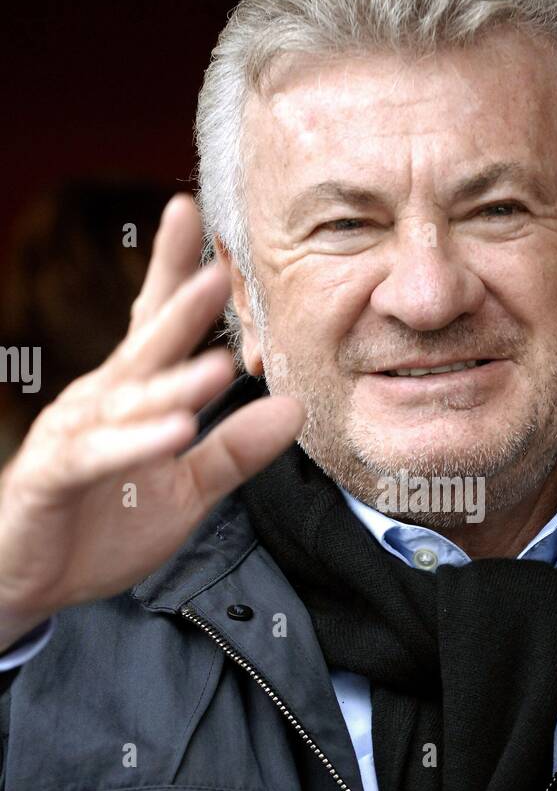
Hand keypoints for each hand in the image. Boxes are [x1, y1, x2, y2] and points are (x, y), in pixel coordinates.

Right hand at [0, 194, 302, 649]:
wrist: (29, 580)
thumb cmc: (101, 525)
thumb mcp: (186, 491)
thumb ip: (234, 451)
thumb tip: (293, 409)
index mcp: (129, 396)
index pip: (154, 325)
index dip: (171, 271)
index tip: (191, 211)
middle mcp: (99, 402)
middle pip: (145, 349)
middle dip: (180, 308)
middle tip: (220, 271)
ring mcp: (73, 436)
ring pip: (127, 404)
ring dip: (172, 385)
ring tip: (217, 366)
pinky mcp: (55, 477)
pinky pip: (99, 458)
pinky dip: (136, 446)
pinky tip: (174, 433)